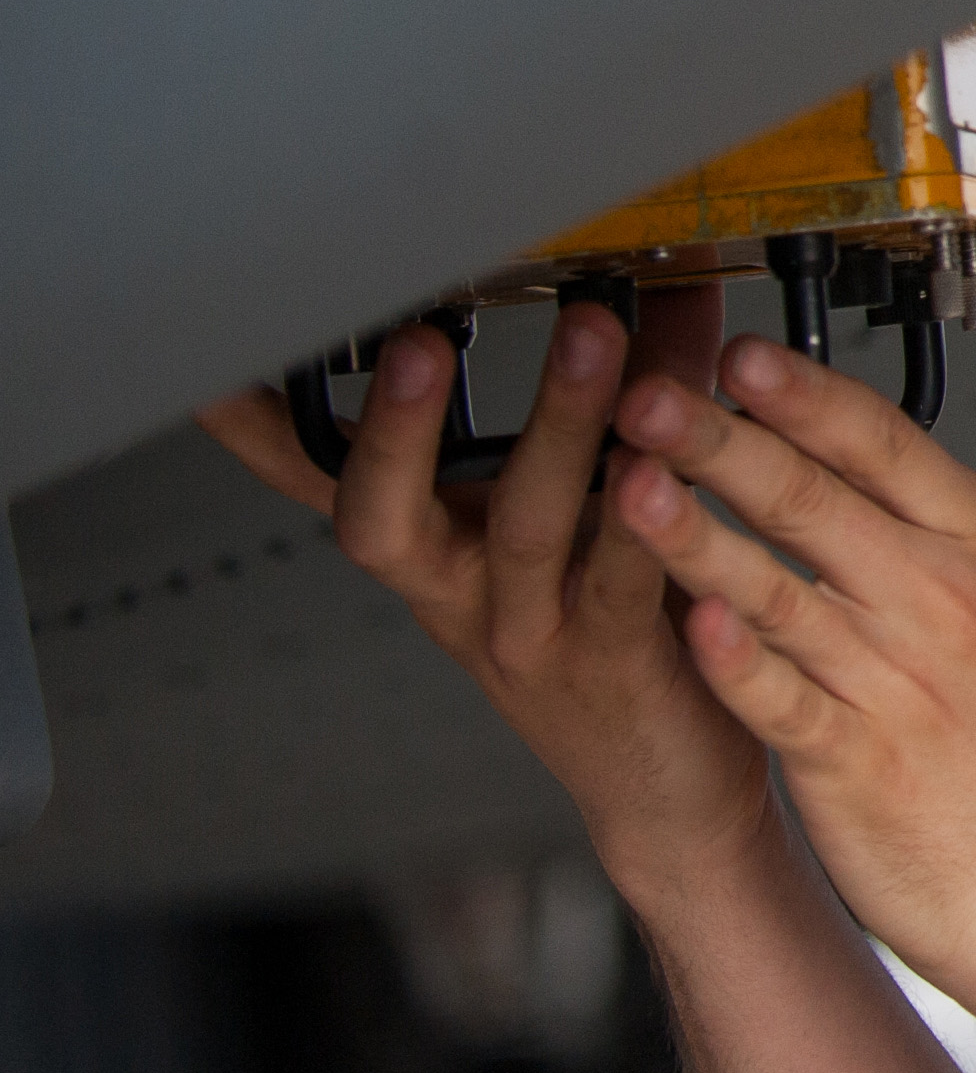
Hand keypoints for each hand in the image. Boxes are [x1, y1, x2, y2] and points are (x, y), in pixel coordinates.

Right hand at [196, 288, 772, 903]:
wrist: (666, 792)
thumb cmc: (620, 640)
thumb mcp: (584, 516)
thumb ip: (620, 403)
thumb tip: (663, 279)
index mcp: (437, 550)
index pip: (327, 486)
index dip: (259, 434)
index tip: (211, 362)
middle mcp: (462, 593)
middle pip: (386, 516)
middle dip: (394, 425)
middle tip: (417, 339)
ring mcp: (532, 635)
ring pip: (525, 531)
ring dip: (556, 427)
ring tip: (593, 335)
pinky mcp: (619, 664)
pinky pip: (625, 586)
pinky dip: (645, 521)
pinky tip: (667, 459)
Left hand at [602, 334, 975, 996]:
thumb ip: (920, 531)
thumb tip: (834, 450)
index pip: (881, 442)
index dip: (801, 393)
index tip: (736, 350)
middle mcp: (941, 601)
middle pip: (815, 499)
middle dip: (721, 439)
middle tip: (648, 393)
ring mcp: (899, 681)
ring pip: (780, 589)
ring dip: (695, 534)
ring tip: (626, 486)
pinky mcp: (857, 763)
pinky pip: (784, 699)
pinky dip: (734, 662)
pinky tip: (688, 626)